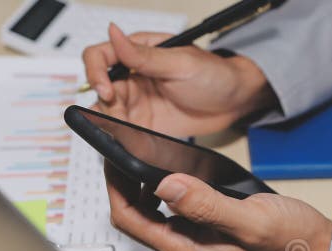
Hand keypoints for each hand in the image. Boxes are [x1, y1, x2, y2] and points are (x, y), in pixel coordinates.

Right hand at [82, 23, 276, 136]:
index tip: (107, 90)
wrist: (236, 102)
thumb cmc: (215, 75)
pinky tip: (129, 137)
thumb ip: (143, 55)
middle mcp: (133, 76)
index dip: (95, 72)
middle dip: (102, 101)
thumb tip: (112, 32)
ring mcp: (138, 101)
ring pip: (107, 109)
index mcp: (138, 52)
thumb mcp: (180, 63)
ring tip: (125, 127)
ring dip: (108, 119)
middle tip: (117, 113)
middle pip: (99, 86)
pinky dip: (120, 134)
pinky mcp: (144, 123)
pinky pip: (122, 129)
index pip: (100, 56)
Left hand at [104, 161, 331, 250]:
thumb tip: (167, 184)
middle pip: (136, 218)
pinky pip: (174, 211)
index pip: (131, 221)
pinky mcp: (208, 231)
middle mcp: (187, 248)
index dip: (115, 189)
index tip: (111, 159)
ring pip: (153, 214)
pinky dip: (165, 190)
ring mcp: (197, 240)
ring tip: (140, 157)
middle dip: (122, 186)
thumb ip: (208, 205)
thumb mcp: (251, 219)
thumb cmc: (291, 243)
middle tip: (120, 152)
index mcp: (188, 250)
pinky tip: (174, 173)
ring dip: (141, 188)